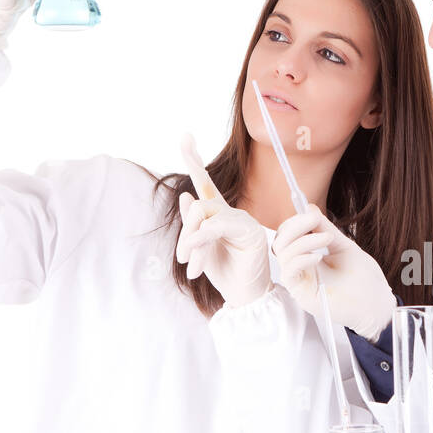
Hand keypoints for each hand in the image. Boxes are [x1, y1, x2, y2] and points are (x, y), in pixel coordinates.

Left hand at [174, 133, 272, 306]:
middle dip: (186, 231)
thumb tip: (185, 196)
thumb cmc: (223, 273)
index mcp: (218, 215)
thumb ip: (192, 225)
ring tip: (191, 265)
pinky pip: (216, 227)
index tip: (186, 136)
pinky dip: (200, 239)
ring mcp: (243, 221)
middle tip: (182, 258)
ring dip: (191, 241)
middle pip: (199, 205)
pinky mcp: (250, 232)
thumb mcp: (198, 249)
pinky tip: (193, 256)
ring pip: (205, 214)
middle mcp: (231, 214)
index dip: (194, 159)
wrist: (244, 296)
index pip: (205, 183)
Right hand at [273, 205, 394, 341]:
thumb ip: (325, 228)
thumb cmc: (364, 280)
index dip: (295, 221)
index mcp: (309, 255)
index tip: (310, 212)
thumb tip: (309, 209)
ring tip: (327, 239)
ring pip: (283, 253)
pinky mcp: (302, 293)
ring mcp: (300, 280)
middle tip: (314, 220)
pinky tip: (318, 256)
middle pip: (280, 241)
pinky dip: (301, 258)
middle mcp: (301, 267)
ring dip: (303, 240)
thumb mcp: (344, 246)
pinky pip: (289, 272)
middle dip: (295, 226)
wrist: (375, 303)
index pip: (289, 234)